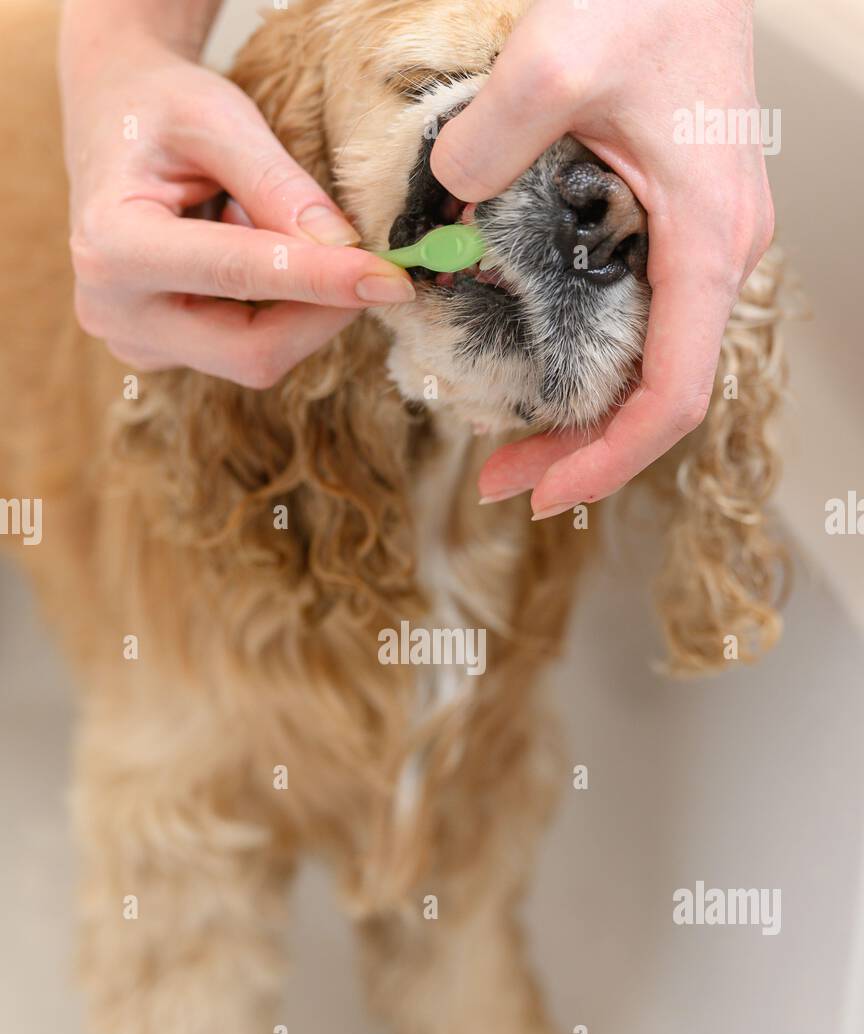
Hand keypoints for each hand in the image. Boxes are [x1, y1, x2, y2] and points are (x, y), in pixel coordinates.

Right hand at [59, 3, 413, 387]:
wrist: (112, 118)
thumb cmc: (159, 108)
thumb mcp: (216, 118)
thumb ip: (278, 185)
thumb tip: (343, 248)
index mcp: (111, 245)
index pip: (237, 276)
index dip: (321, 281)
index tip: (390, 279)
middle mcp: (114, 311)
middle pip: (250, 351)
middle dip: (322, 314)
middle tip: (374, 270)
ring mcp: (135, 342)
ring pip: (254, 357)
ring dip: (301, 308)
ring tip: (285, 234)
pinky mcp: (162, 352)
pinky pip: (244, 348)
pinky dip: (279, 310)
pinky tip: (266, 258)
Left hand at [431, 0, 773, 517]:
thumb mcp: (559, 56)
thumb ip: (490, 141)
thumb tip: (443, 208)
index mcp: (706, 241)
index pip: (672, 395)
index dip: (608, 459)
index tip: (542, 492)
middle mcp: (718, 256)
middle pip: (658, 397)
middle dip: (581, 452)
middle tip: (500, 481)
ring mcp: (702, 243)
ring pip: (652, 366)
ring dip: (584, 416)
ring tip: (512, 446)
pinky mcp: (678, 224)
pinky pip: (642, 321)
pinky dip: (591, 364)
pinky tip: (539, 370)